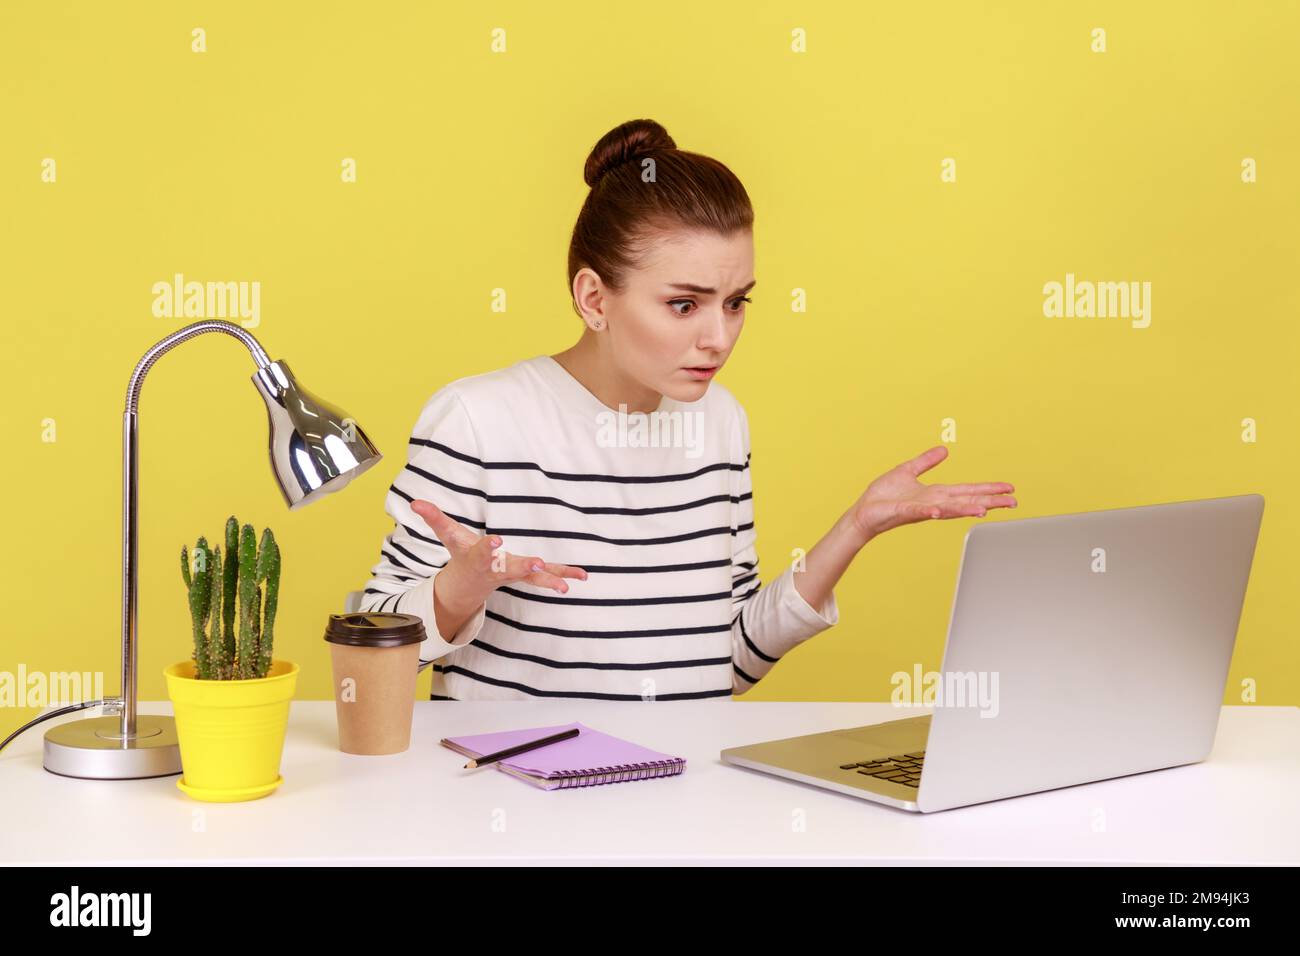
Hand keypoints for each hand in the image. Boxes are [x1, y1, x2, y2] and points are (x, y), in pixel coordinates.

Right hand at [410, 499, 587, 618]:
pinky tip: (583, 577)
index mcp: (479, 557)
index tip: (498, 540)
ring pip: (533, 579)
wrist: (469, 584)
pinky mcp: (528, 575)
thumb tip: (415, 502)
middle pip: (511, 568)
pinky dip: (564, 575)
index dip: (489, 547)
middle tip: (537, 564)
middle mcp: (498, 568)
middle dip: (524, 567)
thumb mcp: (448, 536)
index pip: (483, 551)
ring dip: (550, 580)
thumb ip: (434, 518)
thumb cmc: (461, 554)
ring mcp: (514, 574)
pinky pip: (548, 575)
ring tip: (567, 586)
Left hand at [846, 445, 1015, 544]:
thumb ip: (926, 461)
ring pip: (948, 508)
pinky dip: (930, 511)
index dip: (988, 489)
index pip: (967, 490)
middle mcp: (933, 503)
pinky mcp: (904, 511)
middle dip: (989, 501)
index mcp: (935, 493)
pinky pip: (920, 511)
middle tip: (1012, 502)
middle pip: (966, 500)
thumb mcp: (908, 471)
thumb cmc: (883, 496)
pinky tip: (939, 511)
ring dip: (965, 509)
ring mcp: (920, 509)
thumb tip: (944, 450)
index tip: (1008, 489)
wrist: (863, 512)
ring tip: (984, 510)